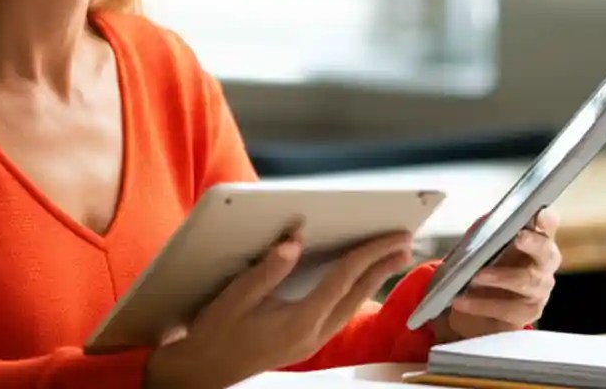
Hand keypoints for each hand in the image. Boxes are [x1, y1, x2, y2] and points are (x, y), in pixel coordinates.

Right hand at [144, 225, 413, 388]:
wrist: (200, 371)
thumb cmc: (213, 333)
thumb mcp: (235, 296)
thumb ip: (268, 267)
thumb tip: (295, 239)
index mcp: (298, 321)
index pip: (344, 278)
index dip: (371, 252)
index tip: (394, 235)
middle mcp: (311, 335)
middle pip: (357, 294)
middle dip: (383, 266)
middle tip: (405, 242)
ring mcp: (310, 343)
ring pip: (352, 306)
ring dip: (372, 280)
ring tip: (390, 258)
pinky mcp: (304, 343)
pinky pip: (339, 314)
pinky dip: (354, 292)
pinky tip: (356, 282)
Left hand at [433, 208, 561, 342]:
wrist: (473, 308)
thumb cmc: (484, 266)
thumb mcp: (482, 245)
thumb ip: (487, 232)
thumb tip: (486, 223)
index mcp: (535, 240)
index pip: (548, 225)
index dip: (546, 219)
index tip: (540, 213)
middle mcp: (543, 264)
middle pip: (547, 253)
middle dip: (534, 244)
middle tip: (518, 238)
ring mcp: (539, 290)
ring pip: (527, 282)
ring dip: (500, 277)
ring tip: (475, 277)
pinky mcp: (527, 314)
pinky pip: (507, 310)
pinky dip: (481, 304)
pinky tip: (461, 300)